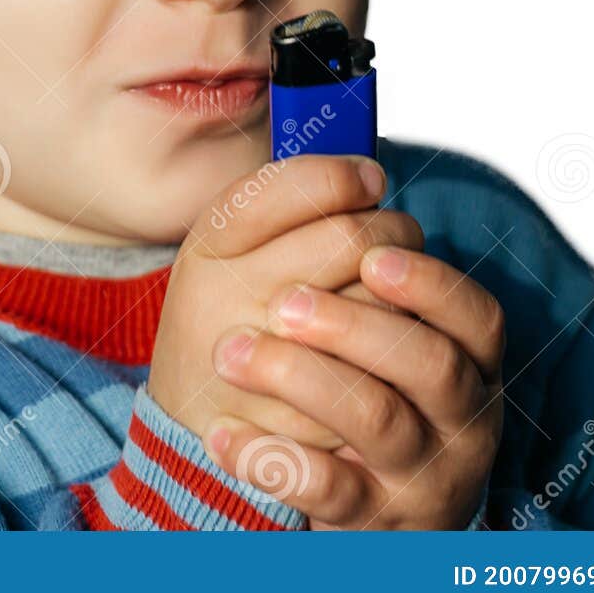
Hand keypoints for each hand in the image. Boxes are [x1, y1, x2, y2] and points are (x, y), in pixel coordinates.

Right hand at [148, 154, 423, 450]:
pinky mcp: (300, 416)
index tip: (368, 179)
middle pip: (348, 239)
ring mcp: (261, 364)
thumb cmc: (223, 312)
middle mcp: (227, 300)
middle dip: (392, 228)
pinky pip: (379, 374)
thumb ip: (283, 203)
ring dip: (406, 292)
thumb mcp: (225, 247)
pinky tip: (385, 350)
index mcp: (209, 248)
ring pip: (375, 305)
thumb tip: (369, 177)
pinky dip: (395, 353)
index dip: (343, 175)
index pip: (292, 189)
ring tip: (395, 290)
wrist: (187, 416)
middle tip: (398, 233)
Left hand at [200, 242, 505, 529]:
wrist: (334, 501)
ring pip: (378, 421)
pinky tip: (224, 433)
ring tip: (232, 353)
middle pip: (431, 366)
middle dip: (356, 325)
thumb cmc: (350, 387)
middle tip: (284, 303)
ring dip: (302, 377)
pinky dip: (273, 459)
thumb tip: (349, 172)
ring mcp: (421, 476)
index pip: (477, 318)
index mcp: (467, 361)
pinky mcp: (370, 520)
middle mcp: (460, 420)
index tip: (375, 256)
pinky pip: (328, 491)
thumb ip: (360, 260)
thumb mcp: (369, 332)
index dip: (431, 285)